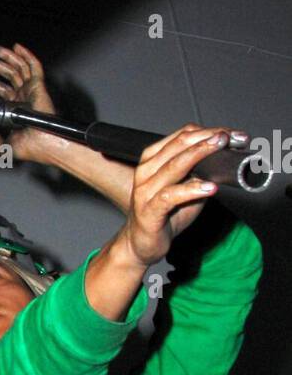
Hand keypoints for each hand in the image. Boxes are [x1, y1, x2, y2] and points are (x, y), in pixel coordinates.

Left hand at [0, 43, 54, 162]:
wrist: (44, 144)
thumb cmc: (32, 146)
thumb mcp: (6, 145)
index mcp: (18, 109)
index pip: (3, 90)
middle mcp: (25, 97)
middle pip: (10, 75)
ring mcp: (32, 90)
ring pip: (19, 68)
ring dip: (7, 58)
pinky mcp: (38, 86)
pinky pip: (34, 66)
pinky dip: (26, 55)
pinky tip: (17, 47)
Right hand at [117, 124, 229, 267]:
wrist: (142, 243)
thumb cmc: (164, 214)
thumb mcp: (186, 187)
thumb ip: (200, 172)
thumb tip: (226, 158)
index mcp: (153, 159)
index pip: (183, 135)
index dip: (209, 131)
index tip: (234, 134)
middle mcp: (147, 170)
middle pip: (179, 144)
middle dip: (207, 138)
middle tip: (229, 137)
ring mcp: (145, 190)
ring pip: (174, 165)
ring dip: (200, 154)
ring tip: (220, 149)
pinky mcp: (149, 210)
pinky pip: (171, 196)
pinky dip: (192, 190)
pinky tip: (210, 188)